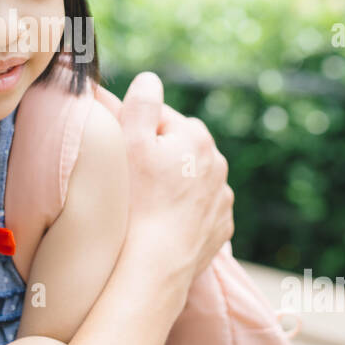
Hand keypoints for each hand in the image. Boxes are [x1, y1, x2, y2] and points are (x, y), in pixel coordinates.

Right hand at [118, 72, 233, 286]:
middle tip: (131, 180)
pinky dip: (184, 212)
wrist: (156, 265)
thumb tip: (150, 79)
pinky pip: (200, 209)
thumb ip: (140, 103)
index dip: (135, 133)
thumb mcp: (130, 141)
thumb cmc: (137, 201)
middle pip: (178, 149)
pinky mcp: (221, 226)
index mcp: (196, 136)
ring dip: (172, 184)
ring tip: (146, 204)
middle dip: (157, 157)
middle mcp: (218, 163)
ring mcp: (222, 198)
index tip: (121, 154)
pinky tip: (163, 222)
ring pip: (190, 179)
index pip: (159, 120)